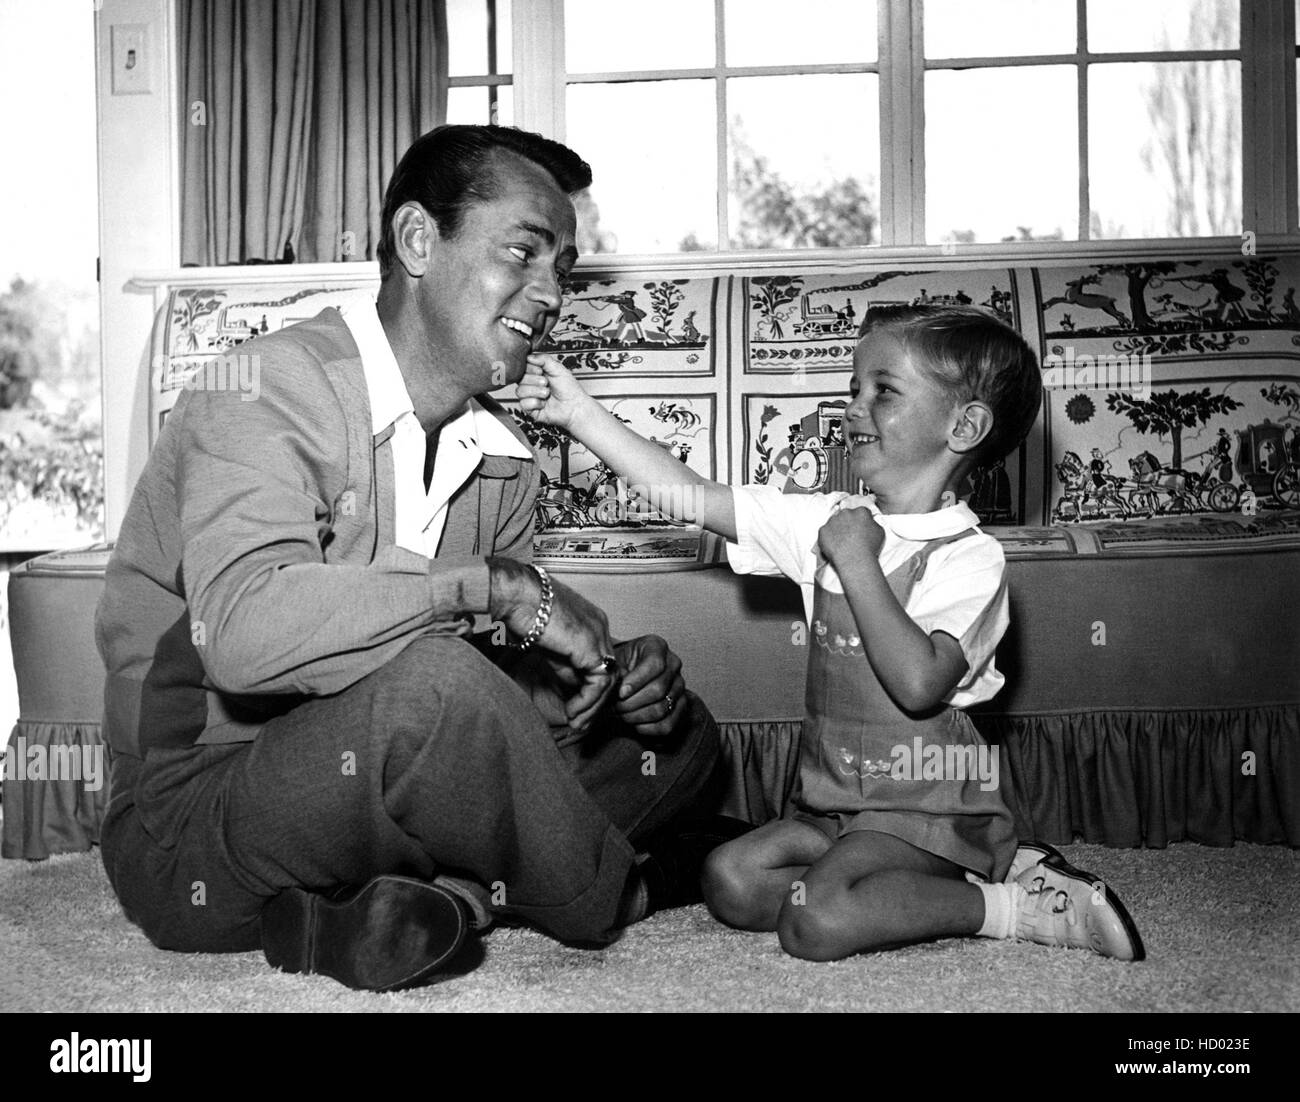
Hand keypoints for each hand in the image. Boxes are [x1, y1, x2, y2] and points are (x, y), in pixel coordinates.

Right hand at [490, 559, 618, 730]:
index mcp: (590, 623)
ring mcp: (598, 635)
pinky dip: (587, 702)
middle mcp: (599, 627)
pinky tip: (572, 712)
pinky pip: (599, 683)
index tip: (575, 707)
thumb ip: (562, 661)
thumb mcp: (546, 642)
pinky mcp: (590, 646)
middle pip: (609, 672)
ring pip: (608, 681)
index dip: (590, 688)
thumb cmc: (520, 610)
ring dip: (592, 707)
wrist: (514, 593)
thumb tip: (570, 683)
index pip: (600, 662)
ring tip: (576, 722)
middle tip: (580, 722)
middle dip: (595, 702)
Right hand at [515, 354, 593, 431]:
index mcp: (537, 373)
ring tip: (547, 393)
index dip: (530, 368)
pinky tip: (544, 403)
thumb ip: (544, 359)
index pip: (523, 367)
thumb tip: (529, 356)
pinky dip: (536, 403)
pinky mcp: (530, 408)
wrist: (574, 406)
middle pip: (520, 378)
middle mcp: (532, 384)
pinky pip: (524, 403)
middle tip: (546, 383)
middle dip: (535, 380)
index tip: (540, 370)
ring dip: (536, 391)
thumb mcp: (558, 368)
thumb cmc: (569, 389)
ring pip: (520, 391)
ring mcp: (530, 396)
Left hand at [611, 635, 686, 737]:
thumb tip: (618, 691)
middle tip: (615, 708)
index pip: (654, 665)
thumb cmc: (619, 666)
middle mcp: (673, 664)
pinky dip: (647, 729)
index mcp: (657, 646)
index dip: (636, 681)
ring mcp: (680, 686)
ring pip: (661, 709)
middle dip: (632, 703)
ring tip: (621, 715)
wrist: (629, 674)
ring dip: (636, 716)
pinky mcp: (681, 706)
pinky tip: (634, 724)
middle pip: (658, 689)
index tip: (619, 693)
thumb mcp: (615, 660)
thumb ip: (616, 671)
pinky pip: (667, 725)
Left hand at [818, 503, 884, 569]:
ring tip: (842, 542)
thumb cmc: (869, 548)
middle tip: (850, 535)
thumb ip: (873, 523)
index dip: (860, 520)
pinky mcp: (822, 530)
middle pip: (845, 515)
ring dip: (836, 529)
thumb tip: (869, 522)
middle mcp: (845, 513)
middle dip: (847, 523)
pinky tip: (834, 545)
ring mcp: (832, 521)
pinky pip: (824, 532)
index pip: (860, 512)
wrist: (855, 560)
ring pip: (834, 522)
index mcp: (860, 512)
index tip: (859, 528)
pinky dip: (827, 537)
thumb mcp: (880, 532)